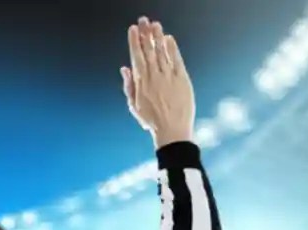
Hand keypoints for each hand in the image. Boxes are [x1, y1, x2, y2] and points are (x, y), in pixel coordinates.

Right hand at [120, 17, 194, 146]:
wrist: (172, 130)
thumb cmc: (152, 121)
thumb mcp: (134, 106)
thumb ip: (129, 86)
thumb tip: (124, 69)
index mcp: (141, 83)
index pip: (136, 56)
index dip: (134, 41)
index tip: (133, 30)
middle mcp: (154, 76)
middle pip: (149, 50)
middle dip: (145, 34)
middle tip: (143, 21)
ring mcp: (169, 76)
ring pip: (162, 52)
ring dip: (158, 36)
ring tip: (155, 25)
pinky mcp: (182, 79)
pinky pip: (176, 60)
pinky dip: (172, 48)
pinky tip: (169, 39)